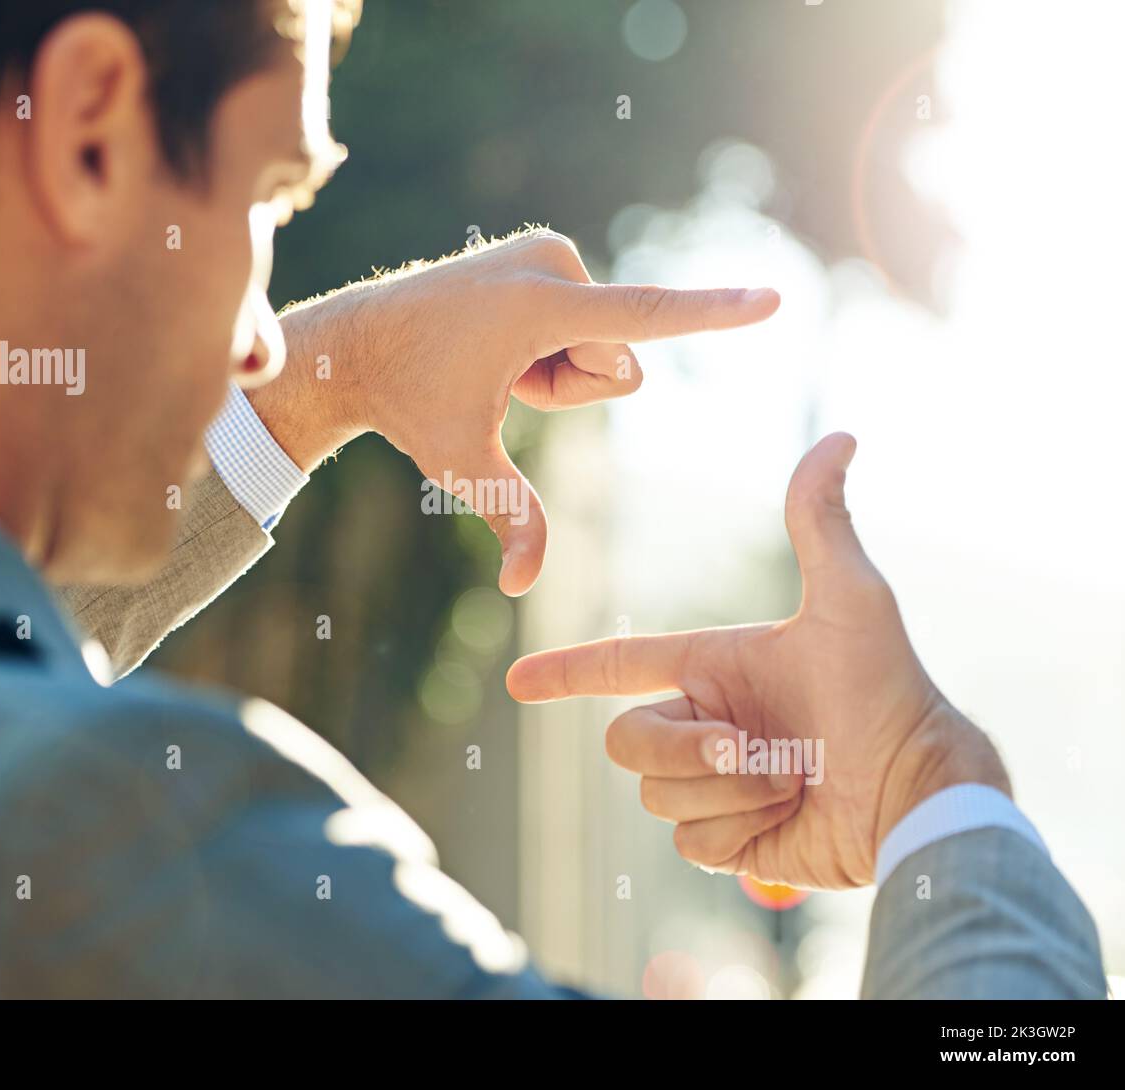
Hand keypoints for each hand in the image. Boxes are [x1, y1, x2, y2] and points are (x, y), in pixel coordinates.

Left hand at [247, 230, 778, 594]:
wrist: (356, 345)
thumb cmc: (407, 403)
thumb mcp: (461, 464)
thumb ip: (510, 518)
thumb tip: (522, 588)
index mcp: (537, 308)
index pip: (646, 318)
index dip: (714, 313)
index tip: (772, 298)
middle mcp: (551, 263)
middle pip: (615, 360)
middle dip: (571, 389)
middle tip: (503, 386)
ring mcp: (547, 251)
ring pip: (601, 341)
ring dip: (558, 369)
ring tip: (496, 365)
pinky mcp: (543, 252)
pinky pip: (583, 317)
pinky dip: (548, 345)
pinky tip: (495, 347)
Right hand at [505, 433, 1009, 887]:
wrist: (915, 790)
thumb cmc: (888, 688)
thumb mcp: (851, 598)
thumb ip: (820, 522)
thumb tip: (839, 436)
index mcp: (713, 668)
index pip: (619, 667)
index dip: (565, 672)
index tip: (518, 684)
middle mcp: (704, 724)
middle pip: (626, 743)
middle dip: (687, 748)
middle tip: (753, 745)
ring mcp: (713, 785)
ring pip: (656, 796)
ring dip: (728, 789)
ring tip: (792, 776)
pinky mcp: (729, 839)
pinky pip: (688, 841)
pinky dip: (738, 829)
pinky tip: (788, 814)